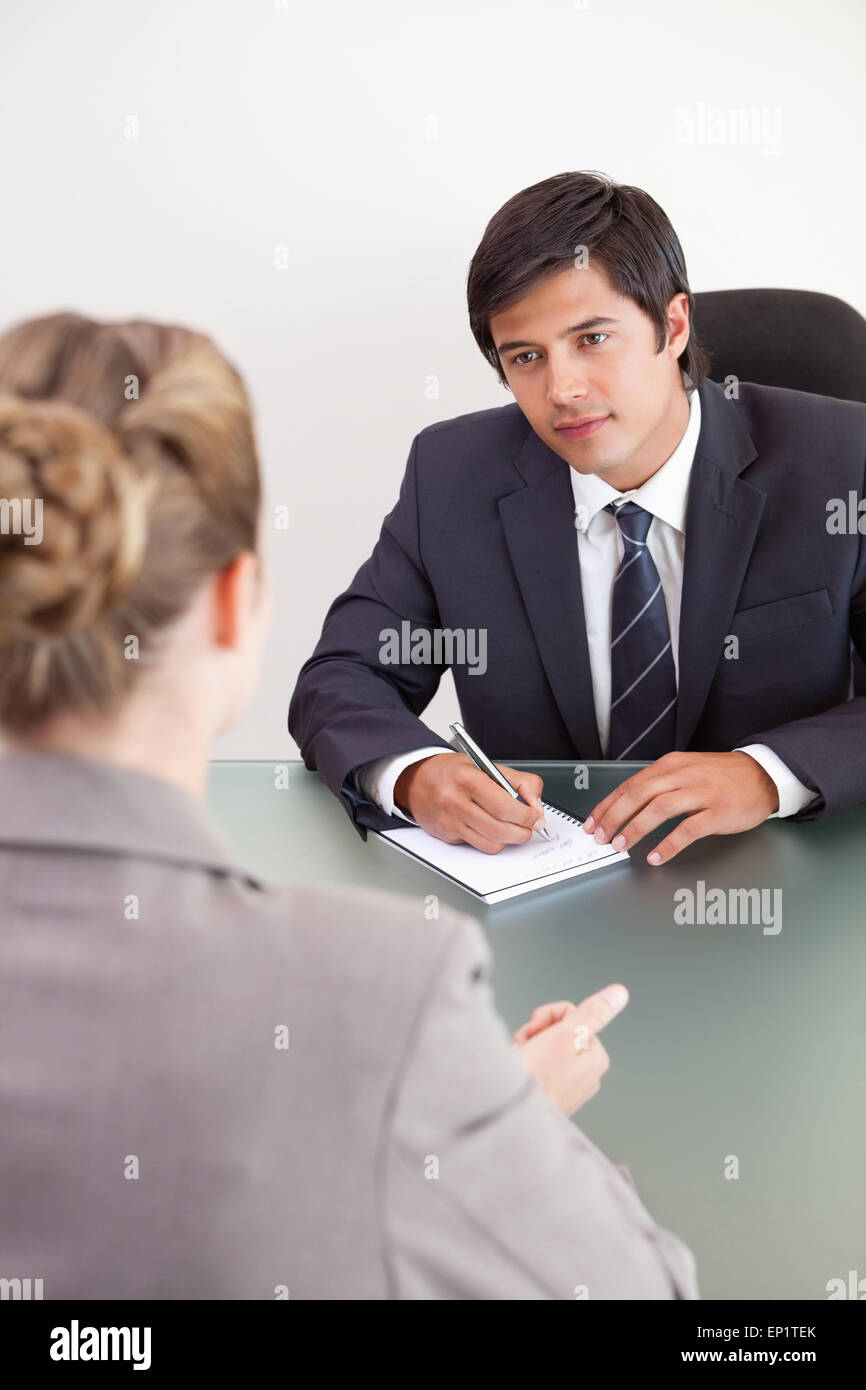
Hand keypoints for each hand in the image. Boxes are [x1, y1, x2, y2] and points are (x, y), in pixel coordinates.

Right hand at [394, 753, 546, 852]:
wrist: (415, 780)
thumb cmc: (451, 772)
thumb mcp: (486, 765)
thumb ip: (518, 781)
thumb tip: (536, 804)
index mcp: (467, 779)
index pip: (505, 807)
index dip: (527, 816)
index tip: (537, 818)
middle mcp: (455, 801)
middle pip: (500, 830)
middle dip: (523, 832)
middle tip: (530, 826)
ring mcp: (449, 822)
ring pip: (491, 844)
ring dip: (509, 839)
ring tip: (513, 828)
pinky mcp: (446, 836)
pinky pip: (478, 846)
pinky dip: (491, 841)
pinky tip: (490, 828)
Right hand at [511, 984, 628, 1114]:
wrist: (512, 1119)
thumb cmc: (535, 1080)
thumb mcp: (564, 1035)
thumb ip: (592, 1013)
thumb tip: (620, 993)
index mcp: (596, 1058)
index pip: (571, 1016)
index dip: (546, 1018)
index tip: (534, 1030)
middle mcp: (588, 1074)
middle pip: (559, 1032)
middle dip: (536, 1034)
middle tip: (524, 1047)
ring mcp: (570, 1088)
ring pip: (547, 1049)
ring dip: (529, 1049)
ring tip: (518, 1062)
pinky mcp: (553, 1097)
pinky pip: (540, 1069)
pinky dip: (527, 1066)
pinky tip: (519, 1074)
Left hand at [582, 750, 778, 866]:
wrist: (762, 775)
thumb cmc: (722, 777)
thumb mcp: (686, 770)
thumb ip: (659, 784)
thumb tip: (627, 804)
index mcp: (670, 766)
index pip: (630, 785)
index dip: (608, 805)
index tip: (593, 822)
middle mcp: (682, 776)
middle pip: (639, 794)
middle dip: (614, 816)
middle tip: (601, 836)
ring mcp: (701, 793)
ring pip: (659, 809)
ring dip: (636, 828)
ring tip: (621, 845)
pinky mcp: (717, 812)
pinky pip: (688, 829)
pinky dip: (668, 844)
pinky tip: (656, 856)